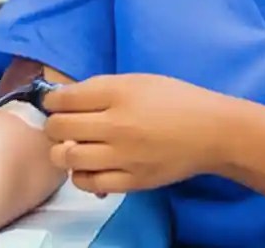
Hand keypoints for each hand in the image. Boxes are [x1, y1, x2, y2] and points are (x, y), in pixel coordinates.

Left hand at [41, 74, 236, 195]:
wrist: (213, 131)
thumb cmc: (176, 100)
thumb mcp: (137, 80)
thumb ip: (101, 88)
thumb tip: (65, 97)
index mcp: (118, 94)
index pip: (64, 98)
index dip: (51, 100)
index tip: (54, 102)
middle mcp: (117, 125)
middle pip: (59, 127)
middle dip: (52, 125)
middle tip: (60, 125)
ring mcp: (124, 156)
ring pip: (68, 158)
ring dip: (62, 152)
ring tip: (71, 147)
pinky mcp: (133, 181)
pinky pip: (90, 184)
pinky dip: (81, 176)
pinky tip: (87, 167)